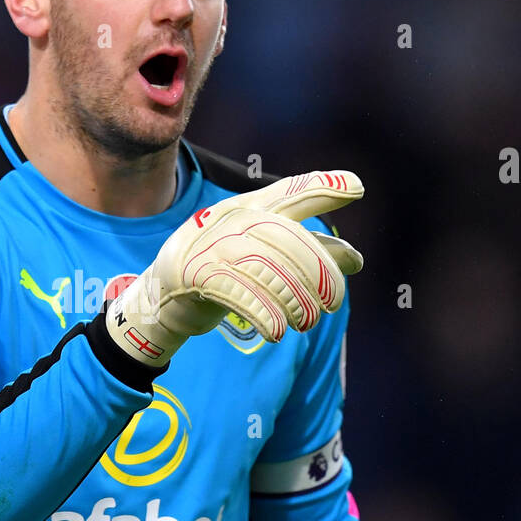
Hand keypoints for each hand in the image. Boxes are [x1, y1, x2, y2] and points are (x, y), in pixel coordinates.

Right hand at [105, 170, 363, 367]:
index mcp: (250, 208)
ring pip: (269, 269)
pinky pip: (240, 293)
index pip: (291, 193)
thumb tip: (356, 260)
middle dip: (319, 273)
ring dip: (296, 301)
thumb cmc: (222, 272)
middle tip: (333, 303)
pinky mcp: (195, 274)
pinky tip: (278, 332)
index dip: (323, 188)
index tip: (357, 187)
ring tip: (307, 322)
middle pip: (289, 240)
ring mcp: (212, 245)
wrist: (164, 297)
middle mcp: (232, 219)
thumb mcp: (264, 257)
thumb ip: (308, 253)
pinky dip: (264, 315)